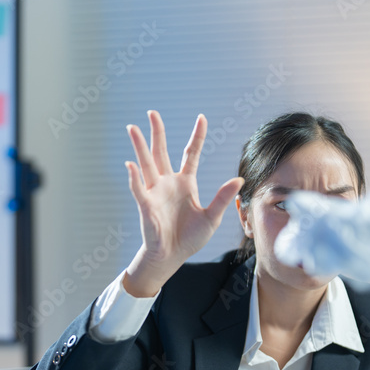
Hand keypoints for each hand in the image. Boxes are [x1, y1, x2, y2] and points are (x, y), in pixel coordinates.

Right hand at [123, 111, 243, 296]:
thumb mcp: (211, 217)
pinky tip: (131, 164)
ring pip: (146, 164)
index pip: (190, 153)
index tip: (202, 117)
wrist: (172, 257)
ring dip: (139, 146)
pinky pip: (139, 189)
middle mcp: (168, 183)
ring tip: (132, 128)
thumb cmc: (190, 238)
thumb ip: (222, 198)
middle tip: (152, 113)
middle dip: (157, 132)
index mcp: (186, 183)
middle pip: (161, 152)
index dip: (197, 136)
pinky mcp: (146, 205)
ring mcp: (155, 192)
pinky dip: (134, 177)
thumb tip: (239, 179)